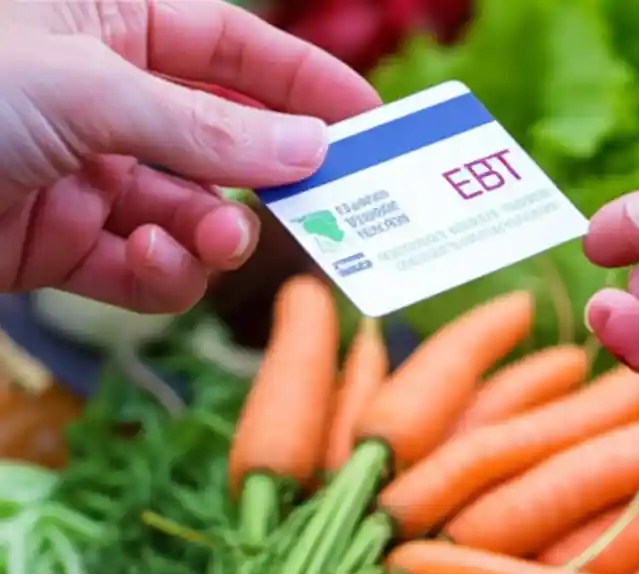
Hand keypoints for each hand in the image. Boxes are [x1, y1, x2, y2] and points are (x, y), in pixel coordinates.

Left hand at [0, 1, 380, 312]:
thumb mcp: (87, 89)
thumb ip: (207, 127)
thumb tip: (311, 147)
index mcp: (103, 23)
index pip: (226, 45)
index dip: (299, 78)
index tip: (366, 117)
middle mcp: (102, 99)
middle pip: (224, 141)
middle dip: (270, 176)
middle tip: (328, 202)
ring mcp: (83, 176)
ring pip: (192, 215)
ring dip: (217, 236)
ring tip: (220, 243)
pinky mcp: (61, 246)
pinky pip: (143, 269)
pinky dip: (160, 272)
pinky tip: (146, 255)